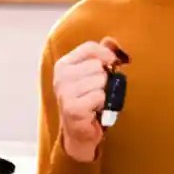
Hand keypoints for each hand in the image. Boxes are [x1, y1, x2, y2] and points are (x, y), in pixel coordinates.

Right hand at [52, 37, 121, 160]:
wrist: (79, 133)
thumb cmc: (89, 101)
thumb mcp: (93, 75)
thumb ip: (101, 56)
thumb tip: (113, 40)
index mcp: (64, 65)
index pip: (90, 47)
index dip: (106, 55)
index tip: (111, 64)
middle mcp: (60, 77)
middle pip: (97, 65)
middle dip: (104, 80)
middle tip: (97, 92)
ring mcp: (64, 93)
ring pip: (100, 81)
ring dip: (104, 93)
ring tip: (95, 102)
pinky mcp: (72, 108)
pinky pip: (99, 96)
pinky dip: (102, 104)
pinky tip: (94, 110)